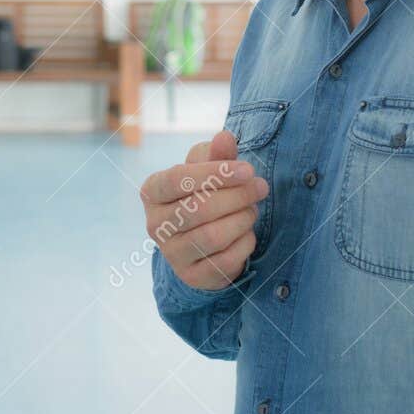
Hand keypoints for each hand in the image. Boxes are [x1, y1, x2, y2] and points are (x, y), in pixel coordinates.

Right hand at [139, 130, 267, 289]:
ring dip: (242, 219)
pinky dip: (244, 244)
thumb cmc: (205, 194)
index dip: (215, 173)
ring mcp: (170, 254)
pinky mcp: (191, 276)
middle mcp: (154, 224)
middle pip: (198, 208)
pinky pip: (226, 260)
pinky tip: (246, 233)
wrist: (202, 243)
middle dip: (238, 196)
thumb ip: (218, 154)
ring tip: (251, 210)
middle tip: (261, 187)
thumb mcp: (210, 170)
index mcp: (152, 191)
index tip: (247, 170)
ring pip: (213, 236)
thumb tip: (225, 137)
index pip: (178, 179)